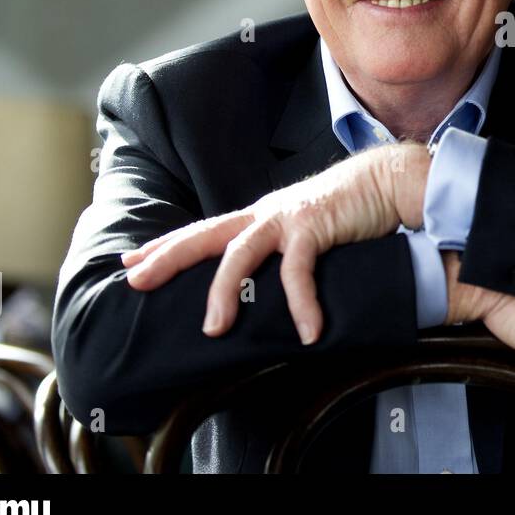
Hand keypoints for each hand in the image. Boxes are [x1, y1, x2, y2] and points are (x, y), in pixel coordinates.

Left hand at [121, 143, 429, 343]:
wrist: (383, 182)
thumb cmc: (343, 210)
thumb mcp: (300, 231)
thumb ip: (277, 250)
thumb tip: (261, 283)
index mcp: (256, 218)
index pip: (201, 231)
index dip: (165, 245)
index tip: (131, 262)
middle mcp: (263, 216)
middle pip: (204, 236)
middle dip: (168, 259)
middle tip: (137, 282)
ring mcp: (286, 220)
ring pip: (240, 254)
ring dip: (224, 292)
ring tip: (215, 329)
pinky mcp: (314, 228)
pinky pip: (299, 272)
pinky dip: (302, 304)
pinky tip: (307, 333)